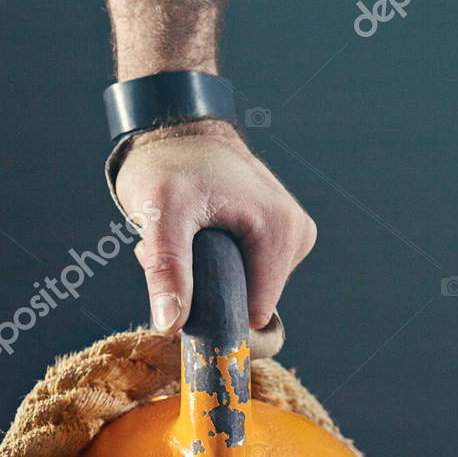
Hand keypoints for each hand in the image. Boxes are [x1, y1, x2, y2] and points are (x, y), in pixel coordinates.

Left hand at [113, 120, 315, 330]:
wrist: (176, 131)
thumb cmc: (168, 165)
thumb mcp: (160, 215)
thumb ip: (167, 270)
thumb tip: (172, 325)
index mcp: (282, 230)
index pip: (253, 311)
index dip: (209, 309)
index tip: (177, 280)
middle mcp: (297, 233)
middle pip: (247, 299)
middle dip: (203, 286)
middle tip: (173, 247)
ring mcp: (291, 234)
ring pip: (242, 287)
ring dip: (204, 275)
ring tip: (184, 235)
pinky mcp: (278, 236)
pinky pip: (245, 271)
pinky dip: (214, 263)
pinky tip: (198, 234)